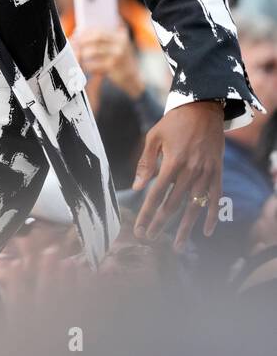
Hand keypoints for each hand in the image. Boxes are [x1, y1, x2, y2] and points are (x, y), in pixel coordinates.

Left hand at [74, 27, 143, 97]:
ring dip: (81, 54)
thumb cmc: (119, 62)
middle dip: (82, 41)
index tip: (75, 36)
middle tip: (72, 45)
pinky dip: (86, 65)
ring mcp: (118, 55)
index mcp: (120, 36)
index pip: (99, 31)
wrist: (133, 79)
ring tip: (76, 56)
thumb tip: (78, 33)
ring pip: (92, 51)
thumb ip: (102, 40)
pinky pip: (93, 64)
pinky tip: (84, 67)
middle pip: (96, 38)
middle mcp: (121, 44)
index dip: (85, 33)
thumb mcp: (116, 47)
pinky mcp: (113, 67)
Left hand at [133, 100, 224, 250]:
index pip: (156, 194)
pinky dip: (211, 216)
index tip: (139, 228)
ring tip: (177, 246)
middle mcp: (191, 171)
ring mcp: (207, 173)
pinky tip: (206, 232)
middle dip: (160, 224)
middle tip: (149, 239)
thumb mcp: (154, 137)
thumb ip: (145, 163)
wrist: (204, 108)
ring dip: (185, 228)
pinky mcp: (218, 173)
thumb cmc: (174, 123)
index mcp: (173, 162)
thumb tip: (137, 188)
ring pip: (194, 207)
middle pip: (173, 204)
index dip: (147, 213)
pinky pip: (215, 199)